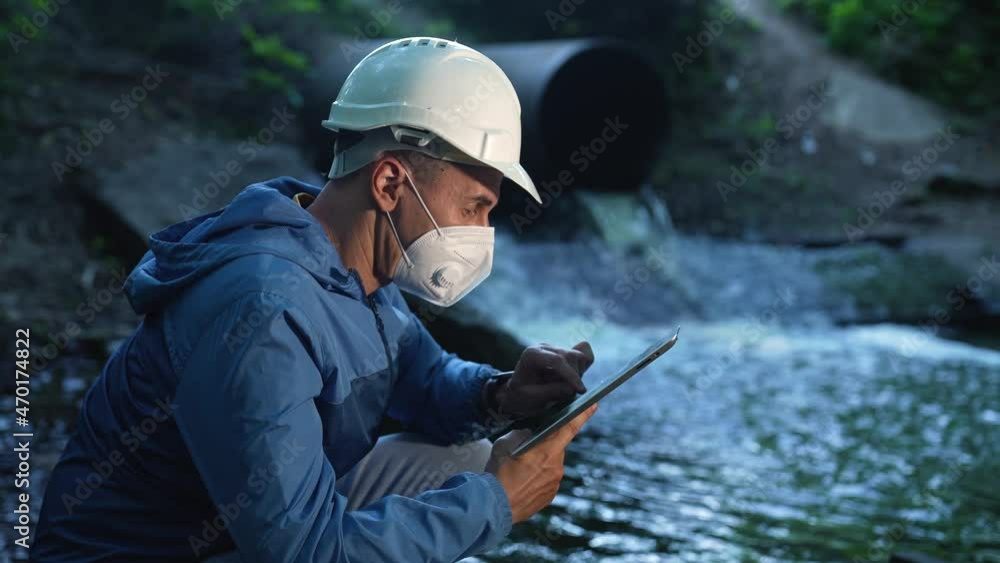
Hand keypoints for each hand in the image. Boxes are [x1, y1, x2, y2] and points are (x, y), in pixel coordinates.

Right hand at [486, 403, 597, 522]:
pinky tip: (523, 482)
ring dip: (541, 463)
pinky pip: (548, 481)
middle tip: (527, 450)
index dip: (583, 415)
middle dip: (546, 445)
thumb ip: (521, 435)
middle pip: (557, 448)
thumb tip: (529, 434)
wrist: (493, 507)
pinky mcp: (550, 497)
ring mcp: (555, 484)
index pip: (570, 428)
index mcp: (547, 451)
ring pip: (552, 465)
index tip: (594, 404)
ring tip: (520, 470)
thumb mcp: (504, 444)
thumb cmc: (498, 473)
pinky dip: (538, 478)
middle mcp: (556, 467)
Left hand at [496, 341, 594, 418]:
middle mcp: (545, 348)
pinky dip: (584, 367)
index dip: (571, 375)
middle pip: (570, 356)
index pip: (557, 360)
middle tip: (568, 394)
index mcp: (532, 354)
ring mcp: (556, 349)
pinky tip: (575, 380)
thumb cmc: (521, 396)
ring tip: (566, 388)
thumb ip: (552, 392)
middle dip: (575, 377)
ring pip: (579, 356)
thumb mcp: (532, 398)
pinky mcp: (566, 354)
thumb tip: (572, 388)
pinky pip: (583, 355)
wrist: (518, 393)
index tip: (580, 390)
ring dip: (579, 374)